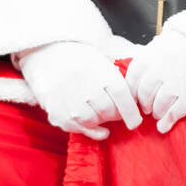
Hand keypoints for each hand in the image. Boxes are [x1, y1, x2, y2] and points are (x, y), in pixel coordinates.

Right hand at [17, 40, 142, 138]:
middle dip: (115, 114)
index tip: (135, 122)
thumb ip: (119, 80)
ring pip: (93, 121)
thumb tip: (137, 99)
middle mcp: (84, 86)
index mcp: (100, 71)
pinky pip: (77, 128)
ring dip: (100, 120)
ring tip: (98, 110)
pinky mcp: (56, 112)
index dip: (131, 112)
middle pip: (108, 111)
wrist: (48, 55)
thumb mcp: (103, 62)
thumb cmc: (81, 60)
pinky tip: (93, 126)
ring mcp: (69, 100)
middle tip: (114, 110)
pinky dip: (88, 130)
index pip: (121, 96)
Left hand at [126, 30, 185, 133]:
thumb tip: (141, 74)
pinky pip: (176, 112)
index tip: (135, 98)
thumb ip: (151, 57)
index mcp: (150, 56)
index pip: (131, 80)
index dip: (132, 93)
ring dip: (157, 113)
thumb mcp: (165, 41)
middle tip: (148, 108)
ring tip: (159, 114)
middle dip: (145, 105)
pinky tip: (165, 126)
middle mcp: (159, 69)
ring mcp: (175, 82)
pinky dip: (168, 121)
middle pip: (144, 95)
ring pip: (158, 106)